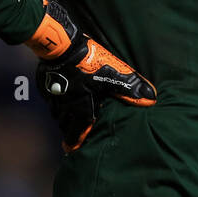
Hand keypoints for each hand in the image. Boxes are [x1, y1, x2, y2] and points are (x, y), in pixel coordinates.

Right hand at [26, 0, 155, 150]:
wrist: (61, 45)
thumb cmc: (88, 63)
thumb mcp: (114, 75)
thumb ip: (131, 89)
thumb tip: (152, 99)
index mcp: (82, 108)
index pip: (78, 132)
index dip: (76, 142)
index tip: (72, 151)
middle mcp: (65, 107)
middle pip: (65, 125)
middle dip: (69, 131)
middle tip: (71, 139)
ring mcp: (53, 96)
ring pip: (57, 113)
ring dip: (63, 117)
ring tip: (67, 120)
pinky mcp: (45, 84)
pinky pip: (51, 99)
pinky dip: (56, 102)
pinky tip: (60, 97)